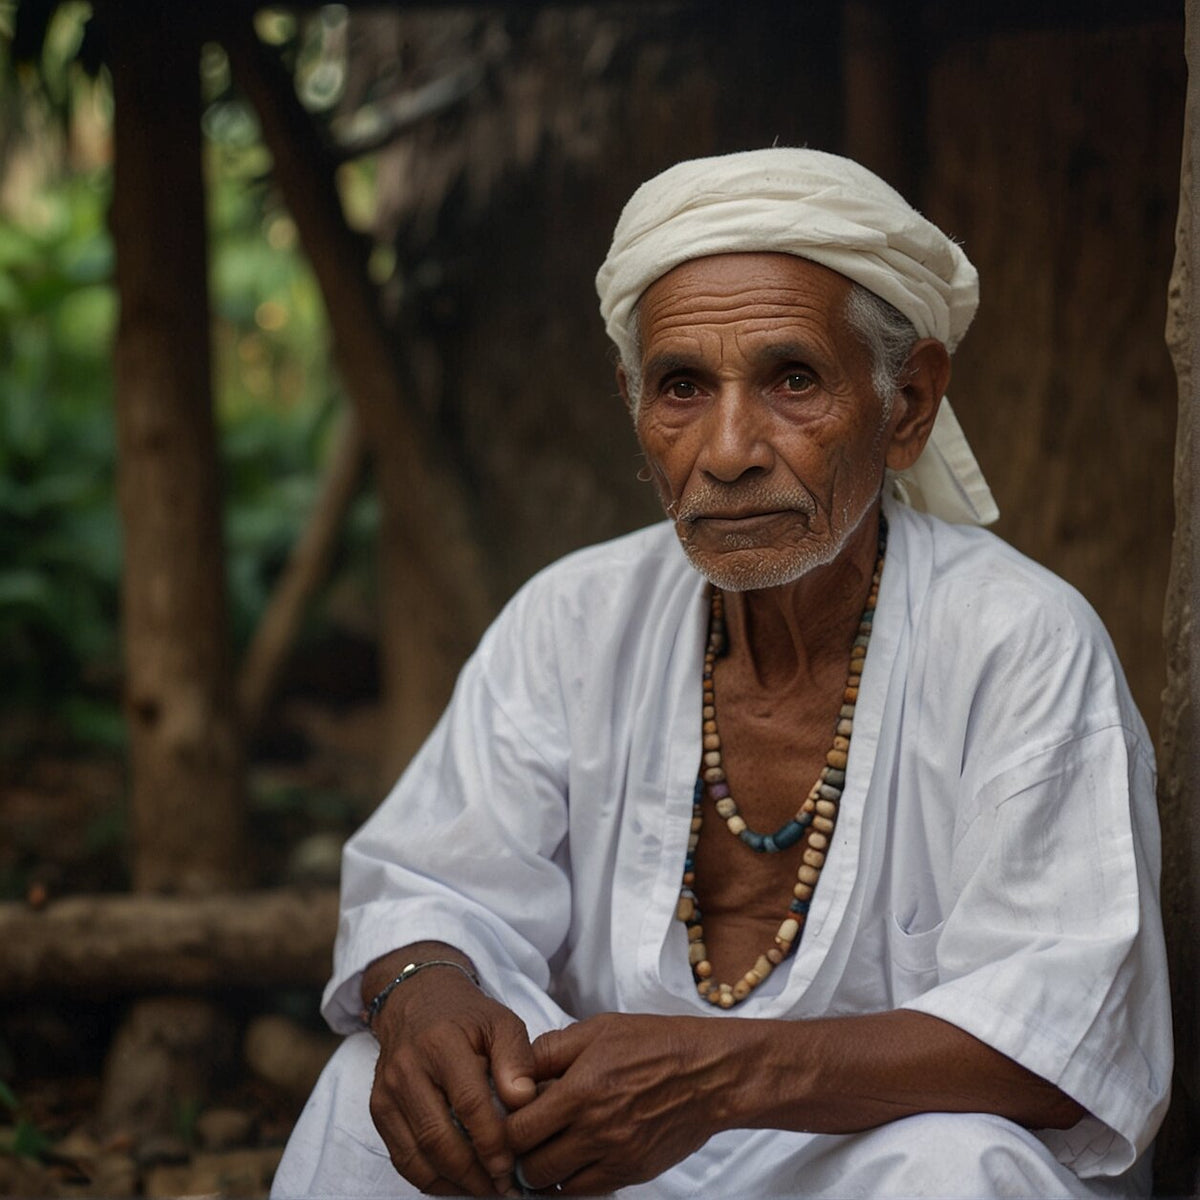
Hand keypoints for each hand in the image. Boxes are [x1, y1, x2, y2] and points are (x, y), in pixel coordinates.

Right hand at [369, 965, 536, 1195]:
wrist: (416, 1001)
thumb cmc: (467, 1017)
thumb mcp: (501, 1022)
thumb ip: (517, 1058)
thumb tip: (524, 1102)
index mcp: (441, 1043)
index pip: (468, 1102)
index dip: (492, 1140)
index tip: (512, 1165)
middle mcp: (407, 1068)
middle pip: (438, 1137)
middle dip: (474, 1173)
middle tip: (503, 1188)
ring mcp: (387, 1092)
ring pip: (417, 1156)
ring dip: (453, 1183)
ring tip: (486, 1190)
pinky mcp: (378, 1110)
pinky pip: (402, 1159)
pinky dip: (431, 1179)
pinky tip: (459, 1182)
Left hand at [505, 1014, 729, 1194]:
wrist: (710, 1074)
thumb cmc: (655, 1044)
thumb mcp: (599, 1029)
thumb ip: (551, 1049)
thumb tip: (517, 1072)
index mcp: (580, 1090)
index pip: (517, 1130)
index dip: (505, 1126)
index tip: (507, 1116)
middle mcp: (594, 1130)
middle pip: (530, 1166)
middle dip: (517, 1155)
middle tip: (520, 1139)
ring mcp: (614, 1157)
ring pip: (553, 1186)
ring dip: (541, 1172)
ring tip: (543, 1150)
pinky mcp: (632, 1173)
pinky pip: (584, 1192)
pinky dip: (569, 1182)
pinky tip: (570, 1160)